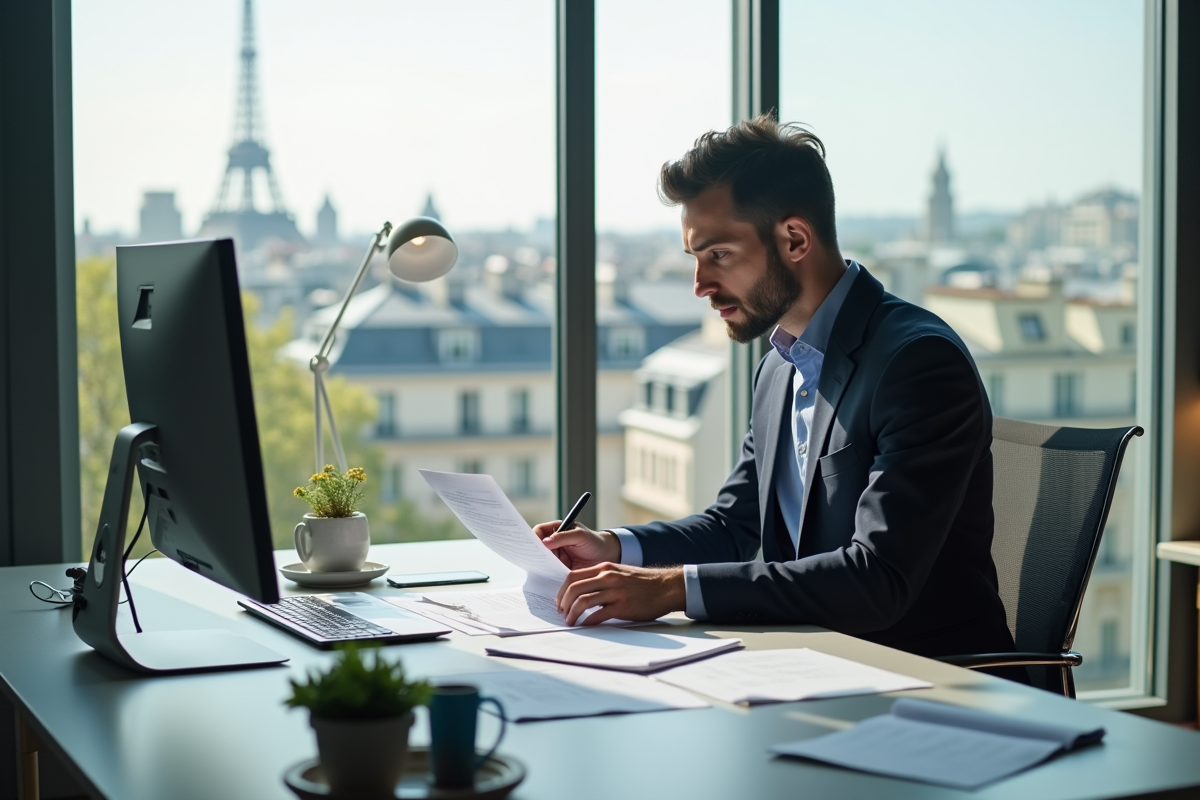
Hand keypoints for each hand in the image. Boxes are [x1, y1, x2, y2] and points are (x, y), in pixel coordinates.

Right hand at [533, 520, 620, 569]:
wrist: (607, 557)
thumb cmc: (595, 542)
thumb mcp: (581, 536)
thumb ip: (563, 537)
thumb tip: (545, 542)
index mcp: (556, 530)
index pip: (539, 531)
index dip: (533, 536)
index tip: (532, 544)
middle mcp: (553, 543)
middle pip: (537, 546)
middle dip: (533, 551)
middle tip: (533, 557)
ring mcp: (555, 557)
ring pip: (541, 560)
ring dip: (539, 564)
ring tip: (540, 567)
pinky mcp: (559, 569)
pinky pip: (549, 571)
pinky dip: (546, 574)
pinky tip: (547, 576)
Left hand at [555, 563, 685, 625]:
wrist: (666, 587)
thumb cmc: (643, 583)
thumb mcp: (619, 573)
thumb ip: (602, 578)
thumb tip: (583, 592)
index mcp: (604, 568)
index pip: (572, 577)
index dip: (561, 591)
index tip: (559, 602)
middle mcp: (607, 577)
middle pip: (574, 588)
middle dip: (563, 603)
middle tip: (562, 613)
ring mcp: (614, 592)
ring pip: (583, 601)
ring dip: (572, 614)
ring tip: (570, 622)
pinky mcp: (622, 607)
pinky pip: (598, 615)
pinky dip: (587, 622)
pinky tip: (585, 626)